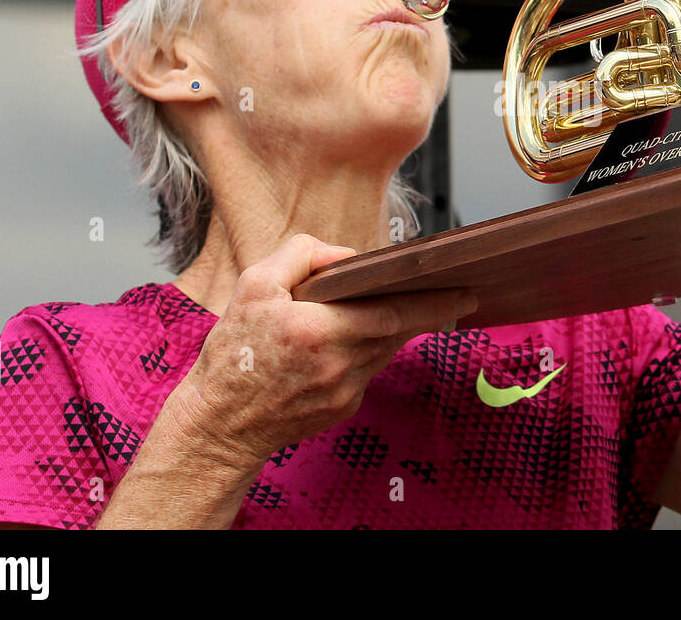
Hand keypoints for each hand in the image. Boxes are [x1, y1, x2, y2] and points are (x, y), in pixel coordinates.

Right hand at [170, 233, 477, 466]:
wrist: (219, 425)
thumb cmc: (233, 352)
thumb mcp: (254, 286)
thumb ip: (302, 257)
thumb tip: (348, 255)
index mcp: (319, 329)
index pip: (392, 311)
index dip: (432, 301)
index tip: (462, 291)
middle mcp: (338, 363)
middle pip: (399, 332)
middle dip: (433, 313)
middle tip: (461, 298)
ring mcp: (344, 390)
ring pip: (384, 350)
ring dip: (396, 330)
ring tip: (407, 309)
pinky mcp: (343, 408)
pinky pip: (367, 371)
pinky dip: (367, 352)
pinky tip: (354, 342)